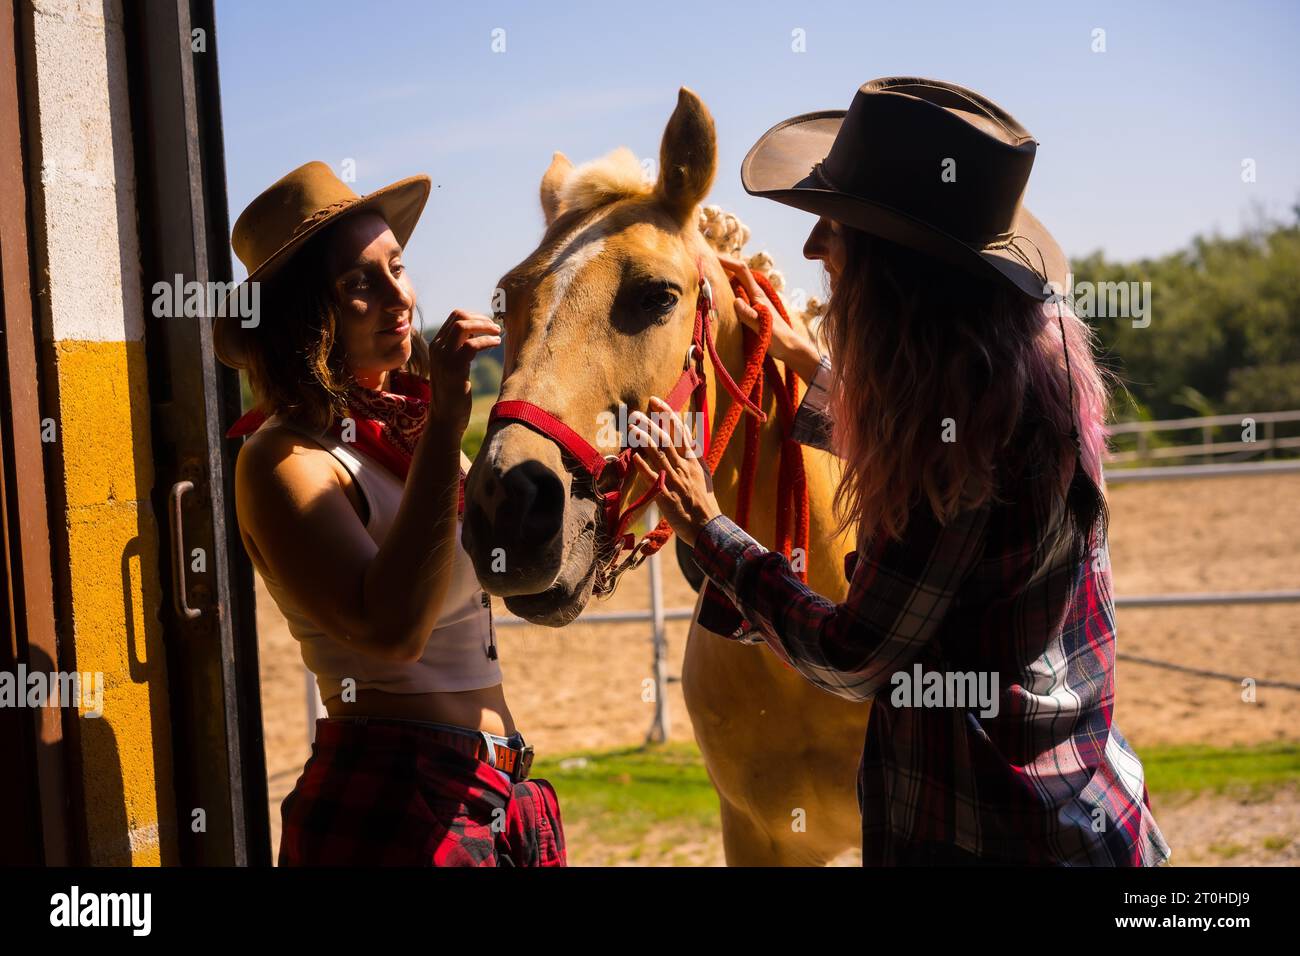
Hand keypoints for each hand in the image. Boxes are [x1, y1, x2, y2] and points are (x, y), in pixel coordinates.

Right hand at [427, 310, 500, 432]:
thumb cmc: (454, 394)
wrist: (445, 418)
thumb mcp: (453, 367)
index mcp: (436, 345)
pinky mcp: (454, 368)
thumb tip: (478, 331)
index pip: (454, 316)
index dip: (475, 316)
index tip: (488, 324)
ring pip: (463, 326)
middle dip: (481, 318)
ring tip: (498, 333)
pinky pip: (472, 344)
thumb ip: (459, 349)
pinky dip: (487, 340)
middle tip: (495, 327)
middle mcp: (437, 347)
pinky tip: (496, 344)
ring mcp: (443, 357)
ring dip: (485, 326)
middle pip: (458, 316)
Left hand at [627, 396, 721, 547]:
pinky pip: (653, 477)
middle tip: (638, 412)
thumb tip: (687, 438)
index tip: (656, 402)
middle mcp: (684, 466)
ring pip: (658, 454)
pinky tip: (634, 456)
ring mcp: (675, 479)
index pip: (681, 430)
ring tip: (632, 427)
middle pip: (667, 438)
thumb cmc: (704, 501)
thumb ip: (694, 456)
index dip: (667, 414)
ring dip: (644, 439)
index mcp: (694, 460)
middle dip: (652, 422)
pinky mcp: (665, 495)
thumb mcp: (704, 474)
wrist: (706, 526)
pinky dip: (643, 465)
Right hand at [717, 255, 822, 381]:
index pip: (742, 271)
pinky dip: (727, 291)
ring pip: (737, 284)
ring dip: (724, 277)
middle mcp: (755, 295)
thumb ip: (749, 315)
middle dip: (723, 265)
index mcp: (757, 295)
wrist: (790, 348)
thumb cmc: (778, 338)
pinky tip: (719, 296)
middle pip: (738, 273)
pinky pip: (738, 295)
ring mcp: (754, 302)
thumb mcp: (763, 327)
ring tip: (708, 276)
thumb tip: (735, 301)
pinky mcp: (752, 310)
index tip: (713, 257)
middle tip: (706, 263)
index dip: (728, 261)